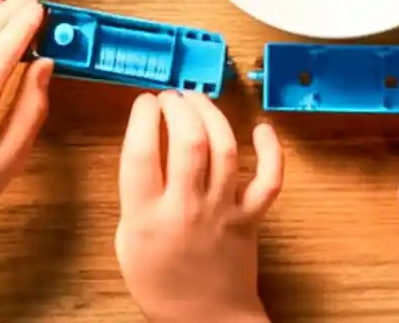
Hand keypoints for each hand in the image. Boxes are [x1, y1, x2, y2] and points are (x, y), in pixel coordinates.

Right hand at [115, 91, 283, 322]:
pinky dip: (271, 151)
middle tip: (170, 98)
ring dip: (212, 115)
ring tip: (198, 101)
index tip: (143, 102)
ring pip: (224, 149)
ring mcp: (222, 211)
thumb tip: (147, 145)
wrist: (203, 319)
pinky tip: (261, 129)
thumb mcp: (127, 240)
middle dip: (178, 108)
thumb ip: (136, 195)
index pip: (140, 153)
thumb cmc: (159, 281)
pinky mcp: (250, 218)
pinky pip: (269, 180)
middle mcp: (185, 209)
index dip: (141, 117)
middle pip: (187, 142)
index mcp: (146, 217)